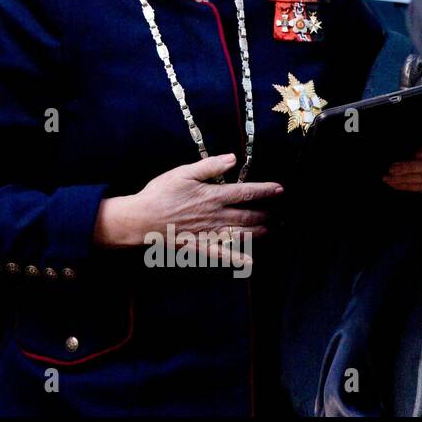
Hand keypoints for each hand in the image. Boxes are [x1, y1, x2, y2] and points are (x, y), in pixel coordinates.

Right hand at [102, 153, 282, 259]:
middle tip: (275, 213)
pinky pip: (223, 254)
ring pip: (240, 234)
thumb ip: (209, 166)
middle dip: (264, 213)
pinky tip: (249, 262)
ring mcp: (209, 233)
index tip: (279, 189)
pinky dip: (237, 258)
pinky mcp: (200, 246)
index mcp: (212, 196)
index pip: (245, 192)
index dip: (264, 190)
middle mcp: (216, 216)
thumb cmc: (160, 194)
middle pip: (246, 215)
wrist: (142, 220)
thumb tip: (232, 158)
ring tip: (267, 230)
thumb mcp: (183, 173)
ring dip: (256, 232)